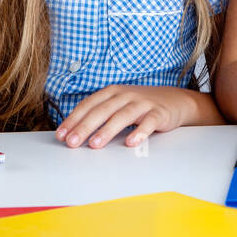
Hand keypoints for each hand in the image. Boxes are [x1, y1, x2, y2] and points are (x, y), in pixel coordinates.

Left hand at [55, 85, 192, 148]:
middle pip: (102, 110)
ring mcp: (142, 103)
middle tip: (72, 142)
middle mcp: (125, 95)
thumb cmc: (140, 105)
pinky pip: (148, 123)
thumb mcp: (118, 105)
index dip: (73, 119)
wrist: (174, 100)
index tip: (61, 134)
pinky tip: (131, 143)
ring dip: (107, 130)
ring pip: (122, 115)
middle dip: (85, 126)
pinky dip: (139, 132)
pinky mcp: (158, 113)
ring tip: (95, 144)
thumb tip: (74, 133)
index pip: (88, 105)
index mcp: (112, 92)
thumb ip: (100, 115)